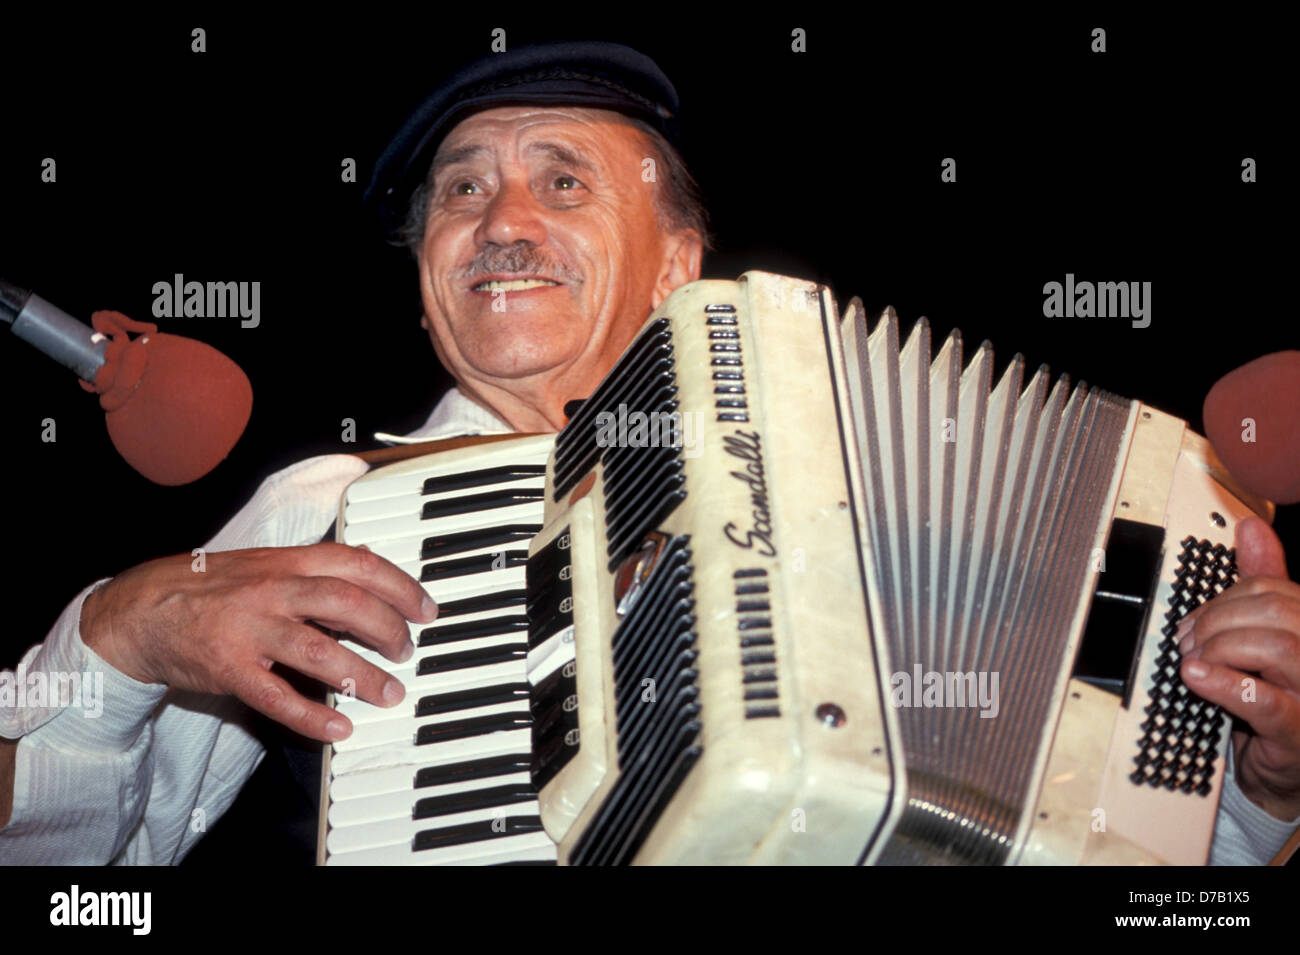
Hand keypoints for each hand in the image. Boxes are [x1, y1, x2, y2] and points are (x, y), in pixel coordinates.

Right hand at [80, 543, 436, 742]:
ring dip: (363, 676)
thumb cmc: (213, 587)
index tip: (426, 609)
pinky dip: (312, 716)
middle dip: (389, 630)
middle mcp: (273, 590)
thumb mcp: (267, 563)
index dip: (400, 586)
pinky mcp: (228, 668)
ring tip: (390, 693)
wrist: (142, 609)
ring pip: (320, 652)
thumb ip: (315, 570)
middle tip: (407, 652)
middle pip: (348, 605)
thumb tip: (372, 573)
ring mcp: (250, 629)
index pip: (358, 564)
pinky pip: (277, 697)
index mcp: (288, 562)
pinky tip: (339, 728)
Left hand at [1177, 516, 1299, 820]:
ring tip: (1193, 663)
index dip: (1222, 600)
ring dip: (1218, 650)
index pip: (1270, 589)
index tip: (1195, 622)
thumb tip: (1251, 528)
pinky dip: (1223, 683)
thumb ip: (1262, 584)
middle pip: (1273, 613)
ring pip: (1275, 648)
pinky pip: (1263, 700)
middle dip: (1215, 621)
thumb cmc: (1274, 698)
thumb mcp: (1266, 637)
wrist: (1281, 772)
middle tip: (1187, 643)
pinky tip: (1196, 677)